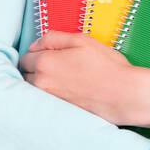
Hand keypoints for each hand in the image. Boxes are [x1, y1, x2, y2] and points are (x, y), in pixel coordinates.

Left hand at [19, 30, 149, 127]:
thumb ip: (54, 38)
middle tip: (58, 65)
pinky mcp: (57, 111)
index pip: (25, 57)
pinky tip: (68, 90)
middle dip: (36, 68)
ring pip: (33, 88)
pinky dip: (51, 95)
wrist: (124, 95)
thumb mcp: (82, 40)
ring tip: (64, 79)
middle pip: (26, 74)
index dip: (38, 53)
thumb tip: (35, 44)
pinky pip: (44, 100)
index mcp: (45, 62)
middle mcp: (41, 83)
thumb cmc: (107, 66)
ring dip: (42, 82)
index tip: (51, 54)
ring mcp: (48, 100)